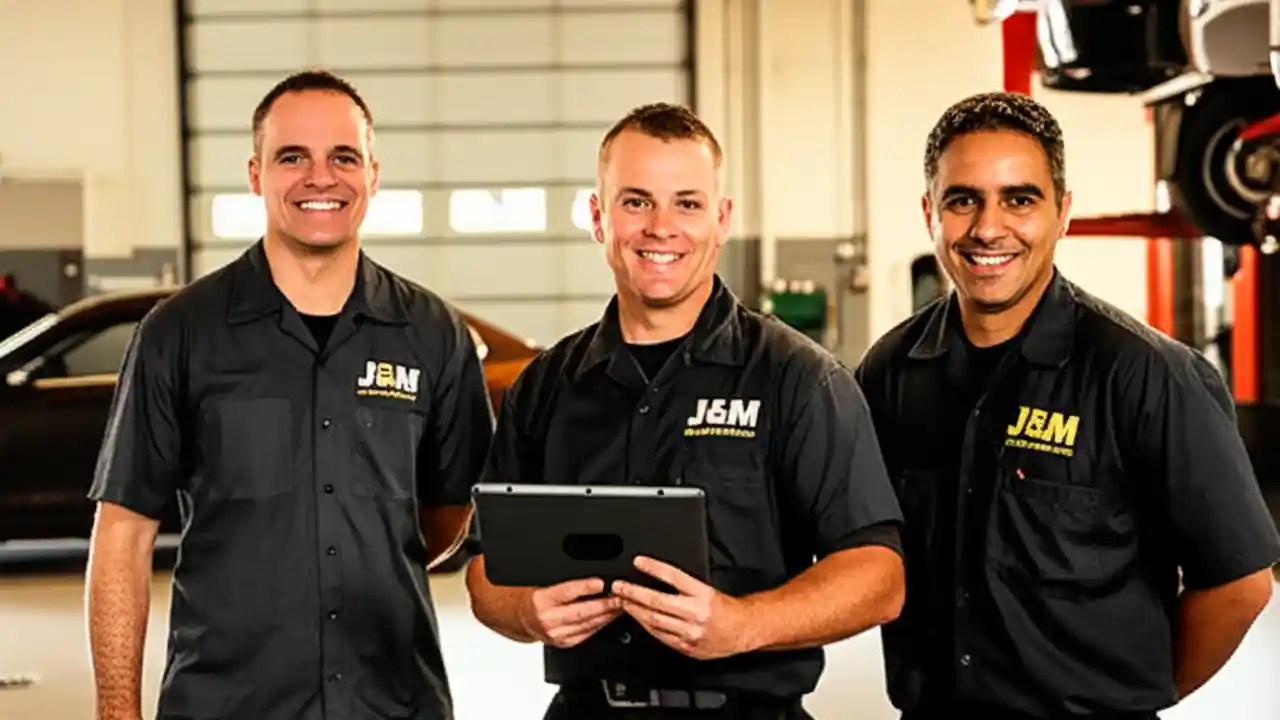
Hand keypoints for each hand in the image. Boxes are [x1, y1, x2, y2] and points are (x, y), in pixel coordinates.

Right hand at [519, 577, 622, 648]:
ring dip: (606, 615)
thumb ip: (567, 584)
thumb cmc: (535, 599)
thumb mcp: (545, 584)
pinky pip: (586, 633)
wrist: (522, 618)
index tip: (601, 583)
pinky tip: (608, 617)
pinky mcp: (564, 643)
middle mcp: (548, 619)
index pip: (567, 593)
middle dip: (604, 604)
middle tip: (620, 597)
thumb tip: (593, 579)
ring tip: (619, 606)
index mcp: (541, 601)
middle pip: (581, 612)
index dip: (586, 587)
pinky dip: (599, 624)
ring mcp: (556, 634)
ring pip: (587, 625)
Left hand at [612, 556, 751, 659]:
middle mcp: (696, 613)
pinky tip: (638, 618)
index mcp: (703, 594)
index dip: (653, 568)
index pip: (673, 576)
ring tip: (622, 601)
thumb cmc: (725, 608)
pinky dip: (646, 626)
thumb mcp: (707, 589)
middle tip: (618, 586)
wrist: (742, 630)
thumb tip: (656, 576)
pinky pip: (659, 636)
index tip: (638, 562)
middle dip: (633, 593)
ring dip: (634, 610)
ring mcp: (689, 632)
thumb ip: (683, 586)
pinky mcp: (686, 646)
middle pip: (657, 601)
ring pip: (654, 620)